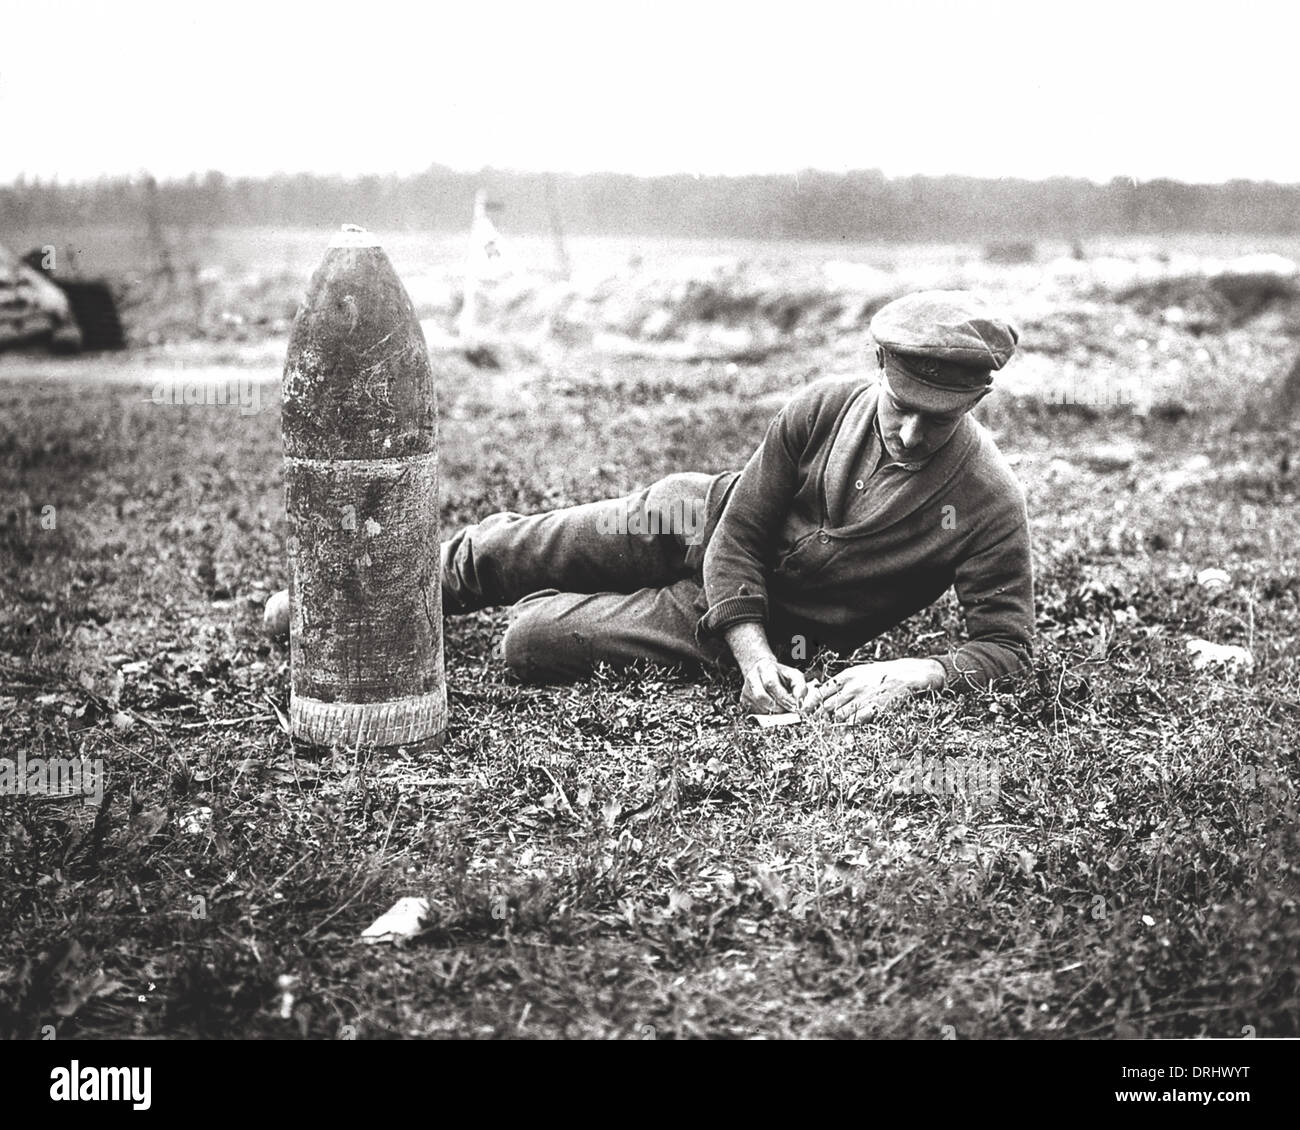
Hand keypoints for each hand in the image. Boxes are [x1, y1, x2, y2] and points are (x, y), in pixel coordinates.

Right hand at [741, 656, 807, 713]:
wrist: (764, 673)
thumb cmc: (781, 676)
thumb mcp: (794, 676)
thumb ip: (801, 688)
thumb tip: (800, 705)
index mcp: (765, 667)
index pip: (771, 684)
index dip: (784, 698)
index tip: (795, 707)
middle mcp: (752, 677)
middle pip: (761, 697)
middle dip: (778, 707)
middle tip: (788, 711)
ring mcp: (745, 690)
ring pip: (757, 707)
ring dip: (772, 713)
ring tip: (781, 711)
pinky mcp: (743, 701)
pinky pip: (753, 713)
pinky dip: (766, 716)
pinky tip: (772, 712)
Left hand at [803, 659, 944, 723]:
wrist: (905, 676)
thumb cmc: (879, 675)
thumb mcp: (857, 673)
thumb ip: (839, 684)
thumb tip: (819, 692)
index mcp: (845, 677)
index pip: (819, 693)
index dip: (809, 705)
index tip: (804, 712)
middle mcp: (851, 688)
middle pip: (825, 708)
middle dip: (819, 717)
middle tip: (815, 724)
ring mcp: (861, 700)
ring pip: (838, 717)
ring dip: (833, 724)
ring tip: (831, 727)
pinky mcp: (872, 711)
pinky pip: (854, 723)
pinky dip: (848, 728)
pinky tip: (847, 730)